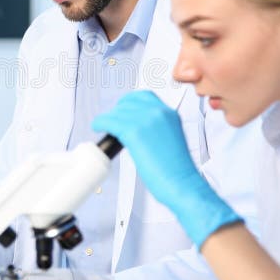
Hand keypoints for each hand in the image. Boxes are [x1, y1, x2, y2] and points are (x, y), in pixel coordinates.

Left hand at [92, 90, 240, 248]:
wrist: (182, 183)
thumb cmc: (176, 169)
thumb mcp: (170, 138)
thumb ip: (157, 127)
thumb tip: (137, 126)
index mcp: (170, 113)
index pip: (144, 96)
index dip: (129, 102)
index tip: (122, 109)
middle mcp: (159, 112)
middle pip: (128, 102)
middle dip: (118, 111)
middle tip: (111, 121)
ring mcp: (146, 120)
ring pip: (118, 112)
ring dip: (108, 118)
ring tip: (103, 125)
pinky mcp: (134, 131)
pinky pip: (110, 121)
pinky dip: (100, 122)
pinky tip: (97, 126)